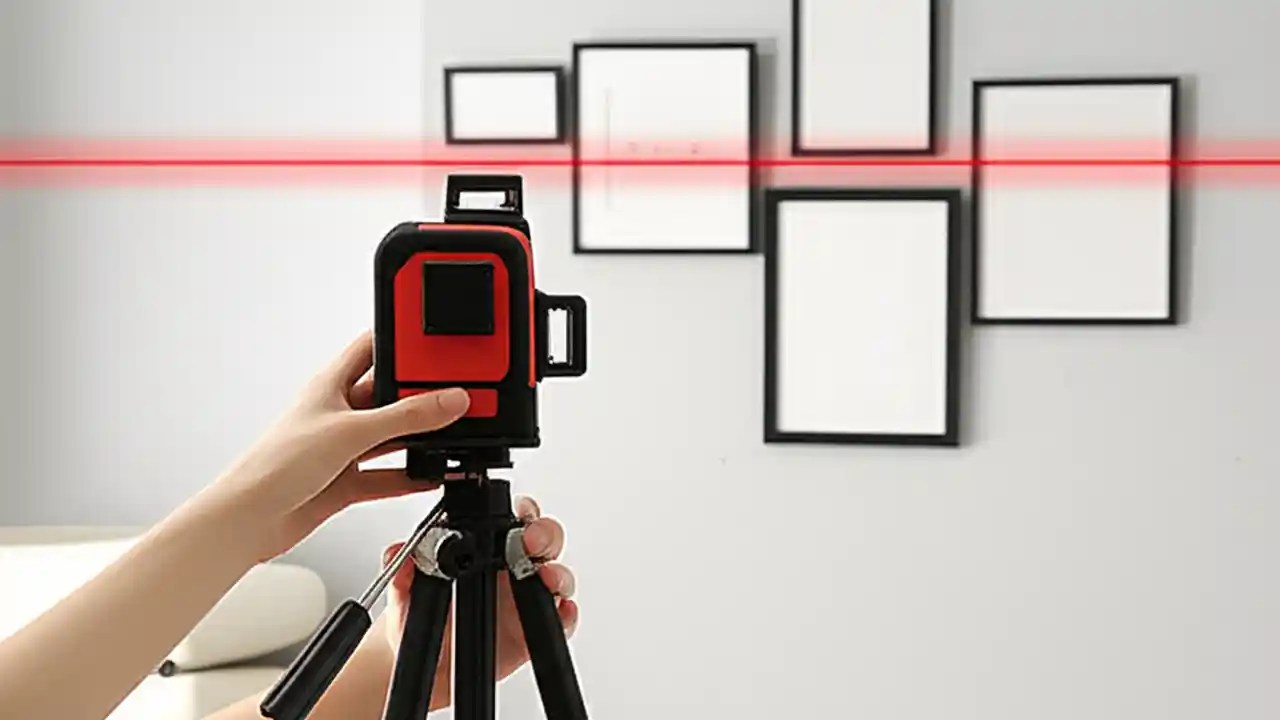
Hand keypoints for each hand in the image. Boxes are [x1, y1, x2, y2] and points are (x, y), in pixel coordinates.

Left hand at [205, 330, 471, 560]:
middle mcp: (339, 412)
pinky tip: (432, 475)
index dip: (403, 340)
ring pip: (392, 436)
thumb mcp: (351, 431)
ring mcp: (343, 448)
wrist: (249, 519)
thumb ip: (405, 416)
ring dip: (419, 438)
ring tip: (452, 435)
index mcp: (331, 383)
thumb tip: (449, 399)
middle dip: (422, 394)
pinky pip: (388, 475)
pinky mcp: (346, 481)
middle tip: (458, 394)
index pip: (373, 347)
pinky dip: (411, 476)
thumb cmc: (274, 464)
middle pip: (391, 394)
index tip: (438, 342)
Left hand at [380, 495, 578, 708]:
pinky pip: (560, 619)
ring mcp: (525, 598)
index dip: (522, 512)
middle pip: (545, 539)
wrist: (425, 664)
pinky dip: (566, 615)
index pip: (512, 518)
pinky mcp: (533, 630)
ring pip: (558, 576)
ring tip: (549, 580)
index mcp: (484, 549)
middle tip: (534, 544)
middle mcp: (511, 568)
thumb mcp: (404, 594)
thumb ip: (401, 572)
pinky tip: (560, 613)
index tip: (518, 517)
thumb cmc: (419, 619)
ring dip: (559, 574)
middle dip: (547, 535)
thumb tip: (398, 553)